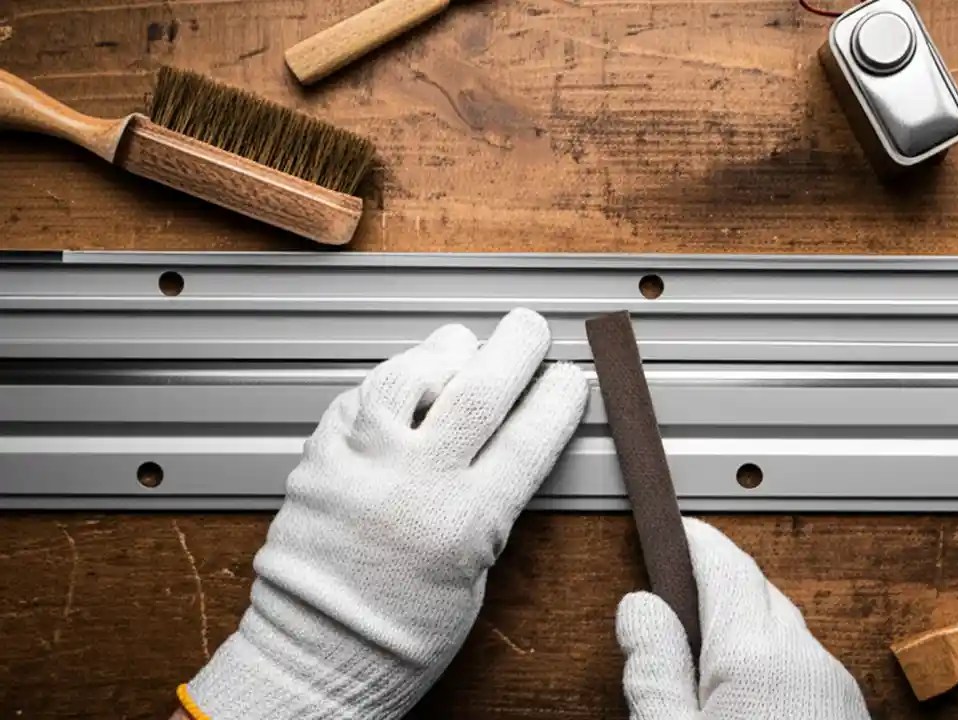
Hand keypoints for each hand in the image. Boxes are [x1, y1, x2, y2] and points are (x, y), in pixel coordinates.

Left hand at [181, 309, 587, 718]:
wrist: (317, 656)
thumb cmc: (400, 635)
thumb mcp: (474, 575)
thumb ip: (488, 503)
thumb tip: (504, 441)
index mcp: (466, 524)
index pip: (529, 437)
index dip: (556, 398)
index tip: (567, 378)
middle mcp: (413, 485)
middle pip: (477, 389)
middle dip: (514, 347)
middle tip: (529, 328)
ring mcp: (361, 465)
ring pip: (407, 374)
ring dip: (443, 352)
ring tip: (460, 348)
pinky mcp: (320, 459)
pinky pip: (359, 397)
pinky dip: (389, 383)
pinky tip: (406, 384)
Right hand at [616, 518, 870, 719]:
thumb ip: (654, 672)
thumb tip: (640, 609)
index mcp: (756, 658)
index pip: (725, 565)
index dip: (694, 543)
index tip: (672, 533)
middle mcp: (806, 660)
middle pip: (756, 594)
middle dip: (715, 590)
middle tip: (673, 611)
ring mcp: (837, 687)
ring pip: (784, 633)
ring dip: (745, 633)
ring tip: (704, 672)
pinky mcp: (852, 713)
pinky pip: (805, 667)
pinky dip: (773, 666)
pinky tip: (746, 702)